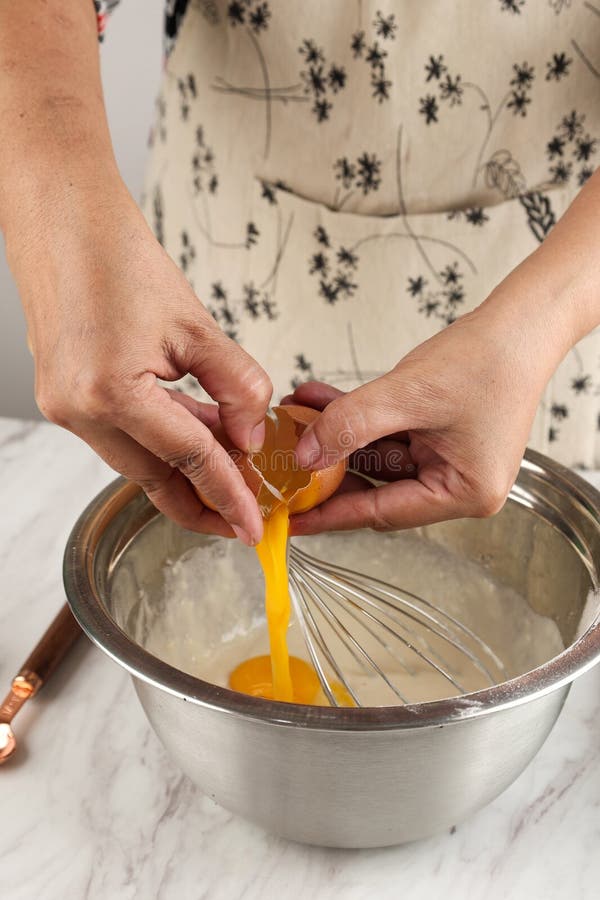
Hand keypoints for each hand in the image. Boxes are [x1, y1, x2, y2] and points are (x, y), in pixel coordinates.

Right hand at [8, 182, 270, 544]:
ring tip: (229, 477)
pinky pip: (120, 435)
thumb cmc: (117, 254)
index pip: (187, 460)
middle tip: (240, 520)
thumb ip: (236, 385)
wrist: (60, 216)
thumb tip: (254, 435)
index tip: (253, 524)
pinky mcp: (64, 394)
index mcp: (110, 393)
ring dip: (182, 470)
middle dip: (201, 503)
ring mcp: (65, 405)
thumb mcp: (195, 324)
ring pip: (137, 460)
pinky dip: (159, 441)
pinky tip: (194, 439)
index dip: (228, 494)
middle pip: (153, 477)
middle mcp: (78, 410)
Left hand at [288, 289, 570, 534]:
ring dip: (336, 434)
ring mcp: (447, 460)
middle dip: (327, 465)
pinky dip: (356, 418)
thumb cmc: (489, 360)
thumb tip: (305, 457)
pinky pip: (386, 434)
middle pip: (376, 486)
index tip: (292, 518)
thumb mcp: (409, 394)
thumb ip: (352, 424)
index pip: (382, 511)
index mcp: (463, 493)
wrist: (522, 323)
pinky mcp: (438, 437)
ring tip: (295, 415)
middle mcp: (456, 484)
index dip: (331, 513)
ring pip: (375, 456)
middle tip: (281, 463)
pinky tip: (319, 400)